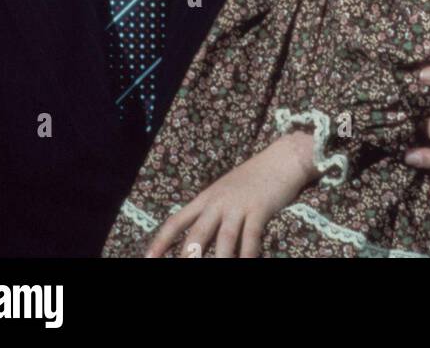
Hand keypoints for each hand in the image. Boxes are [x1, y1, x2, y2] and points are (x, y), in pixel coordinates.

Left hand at [145, 132, 317, 258]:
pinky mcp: (259, 209)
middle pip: (197, 234)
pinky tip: (247, 264)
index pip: (177, 221)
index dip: (161, 241)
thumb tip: (196, 239)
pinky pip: (251, 237)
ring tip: (215, 271)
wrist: (282, 158)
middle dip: (187, 257)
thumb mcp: (224, 190)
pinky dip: (248, 255)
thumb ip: (211, 210)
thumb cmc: (253, 177)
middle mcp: (218, 202)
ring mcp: (239, 205)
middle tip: (179, 269)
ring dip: (219, 260)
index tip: (147, 258)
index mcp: (206, 198)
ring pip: (224, 239)